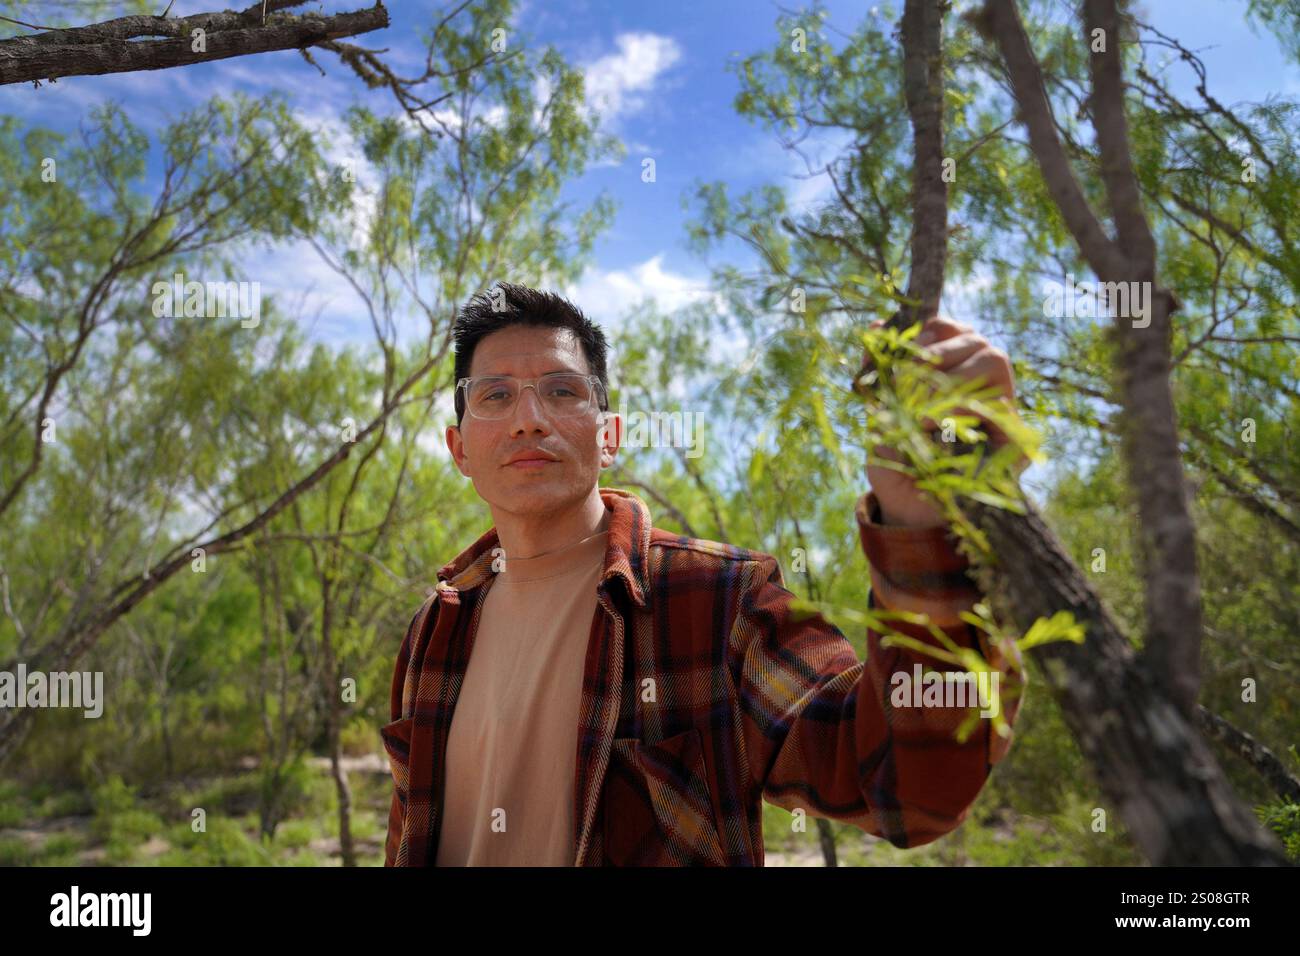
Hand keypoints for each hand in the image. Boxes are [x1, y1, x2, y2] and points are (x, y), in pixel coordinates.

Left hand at [864, 316, 1020, 527]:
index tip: (898, 356)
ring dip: (949, 382)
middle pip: (976, 341)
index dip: (925, 335)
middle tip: (904, 391)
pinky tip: (935, 427)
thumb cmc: (897, 461)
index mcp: (953, 369)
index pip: (948, 328)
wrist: (911, 512)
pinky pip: (1002, 406)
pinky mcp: (1018, 440)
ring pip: (992, 361)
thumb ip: (878, 373)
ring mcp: (1005, 409)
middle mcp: (984, 384)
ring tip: (920, 414)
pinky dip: (964, 409)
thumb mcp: (879, 413)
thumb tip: (875, 326)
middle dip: (934, 360)